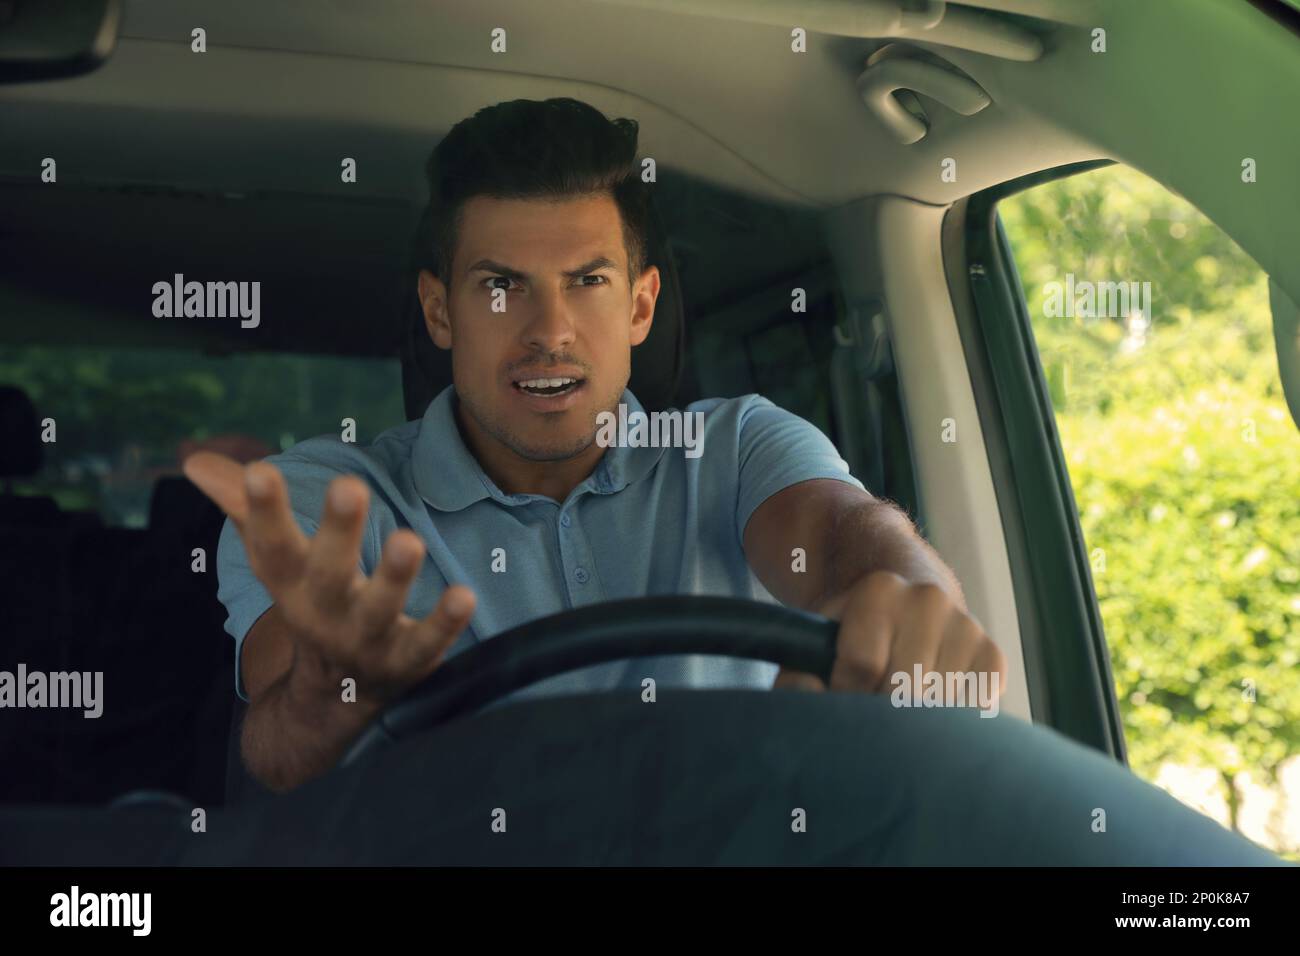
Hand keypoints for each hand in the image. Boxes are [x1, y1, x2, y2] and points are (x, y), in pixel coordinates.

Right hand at [183, 451, 476, 705]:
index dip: (263, 511)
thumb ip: (246, 506)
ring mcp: (366, 639)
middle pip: (327, 573)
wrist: (335, 695)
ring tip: (408, 539)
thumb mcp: (279, 561)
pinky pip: (427, 642)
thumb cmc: (312, 601)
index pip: (271, 546)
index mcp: (291, 584)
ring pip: (378, 609)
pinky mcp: (408, 659)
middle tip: (349, 485)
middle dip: (337, 532)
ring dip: (393, 576)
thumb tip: (194, 459)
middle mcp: (324, 612)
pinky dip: (444, 622)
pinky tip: (464, 594)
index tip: (260, 471)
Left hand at [774, 571, 1006, 707]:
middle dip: (882, 710)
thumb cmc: (852, 637)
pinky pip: (976, 709)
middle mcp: (928, 600)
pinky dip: (951, 721)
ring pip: (940, 703)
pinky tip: (931, 707)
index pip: (863, 665)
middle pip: (904, 686)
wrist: (904, 607)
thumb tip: (809, 698)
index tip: (841, 697)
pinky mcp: (992, 656)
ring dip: (917, 719)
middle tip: (872, 707)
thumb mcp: (818, 644)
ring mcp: (965, 626)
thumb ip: (799, 672)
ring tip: (899, 705)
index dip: (846, 694)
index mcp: (879, 590)